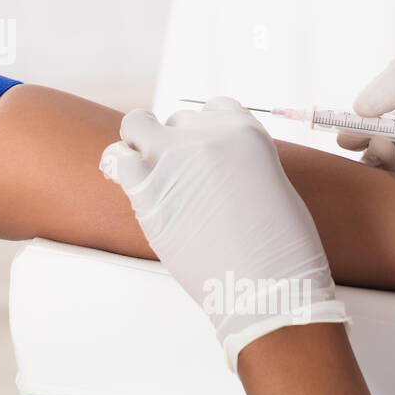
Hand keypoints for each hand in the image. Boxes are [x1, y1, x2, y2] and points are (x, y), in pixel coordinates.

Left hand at [100, 97, 348, 372]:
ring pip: (137, 125)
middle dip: (173, 145)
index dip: (203, 131)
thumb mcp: (271, 184)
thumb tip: (206, 167)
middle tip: (177, 179)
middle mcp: (208, 135)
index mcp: (245, 130)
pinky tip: (122, 179)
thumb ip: (236, 163)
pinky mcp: (146, 187)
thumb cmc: (277, 250)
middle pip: (174, 120)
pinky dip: (117, 166)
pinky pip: (116, 158)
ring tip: (143, 172)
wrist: (267, 287)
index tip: (201, 154)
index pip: (213, 108)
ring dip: (138, 146)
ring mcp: (173, 157)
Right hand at [337, 57, 394, 186]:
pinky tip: (390, 169)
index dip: (364, 123)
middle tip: (356, 142)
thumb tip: (359, 108)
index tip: (345, 127)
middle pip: (385, 148)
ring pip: (392, 174)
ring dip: (376, 161)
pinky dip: (389, 187)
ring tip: (383, 151)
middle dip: (365, 143)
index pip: (390, 119)